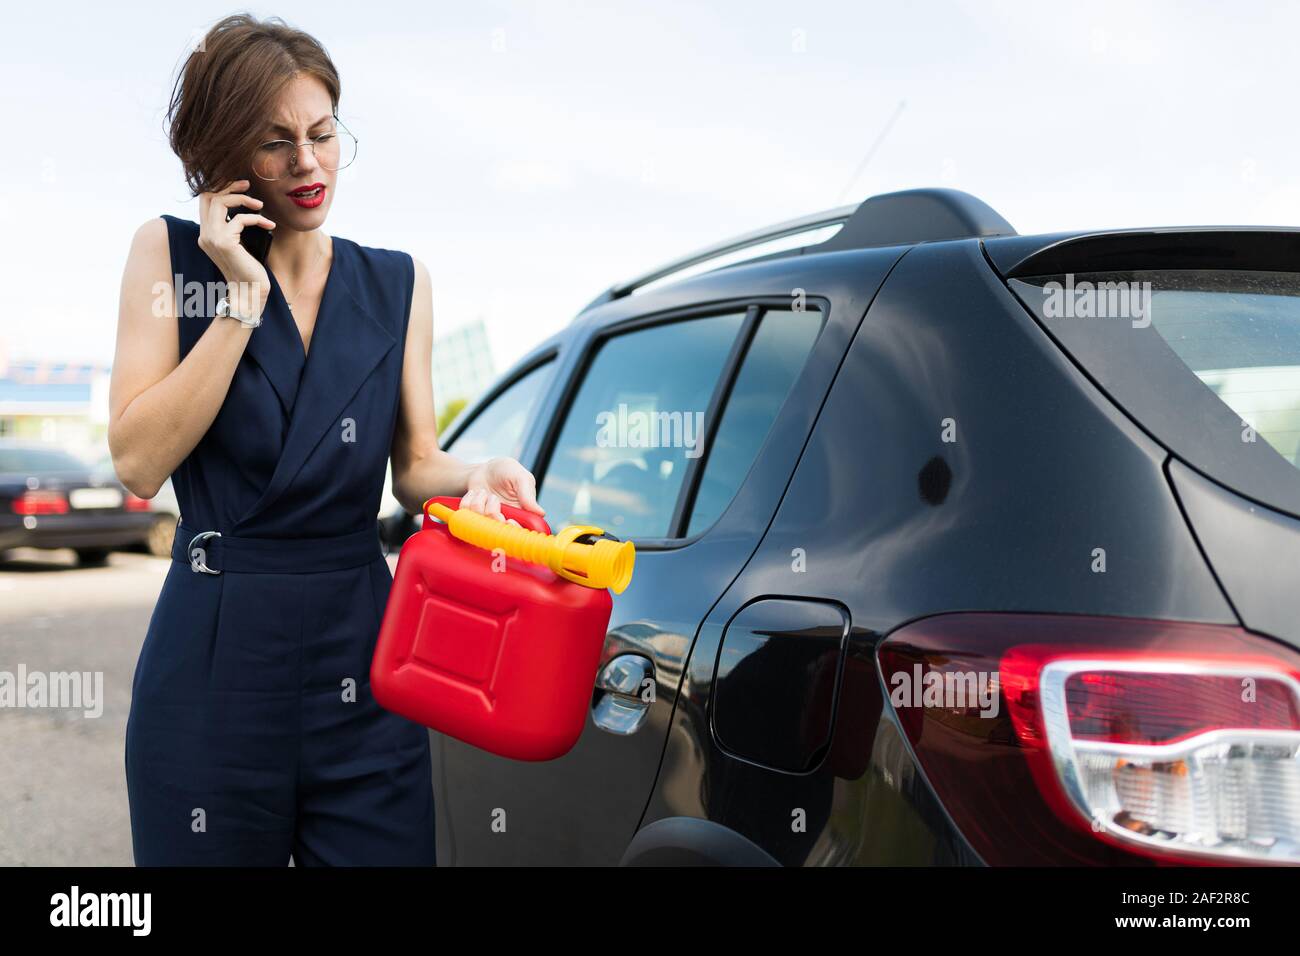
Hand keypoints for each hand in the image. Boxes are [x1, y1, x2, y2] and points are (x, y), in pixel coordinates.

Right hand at [197, 179, 274, 314]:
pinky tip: (270, 226)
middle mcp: (205, 234)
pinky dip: (257, 218)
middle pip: (209, 196)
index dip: (221, 188)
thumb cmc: (249, 268)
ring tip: (260, 205)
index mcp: (206, 234)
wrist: (250, 291)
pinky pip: (241, 219)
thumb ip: (234, 227)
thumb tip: (245, 205)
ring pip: (220, 202)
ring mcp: (212, 238)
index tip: (241, 186)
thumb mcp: (240, 243)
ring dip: (243, 199)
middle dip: (230, 186)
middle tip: (248, 184)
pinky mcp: (225, 242)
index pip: (205, 201)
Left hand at [461, 457, 544, 526]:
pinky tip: (475, 494)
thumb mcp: (520, 477)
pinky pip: (466, 515)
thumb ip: (528, 494)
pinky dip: (468, 501)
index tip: (509, 520)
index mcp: (522, 514)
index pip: (522, 534)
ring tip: (484, 492)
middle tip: (494, 498)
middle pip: (498, 532)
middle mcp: (505, 521)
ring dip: (479, 502)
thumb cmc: (506, 471)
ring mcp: (488, 520)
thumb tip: (540, 513)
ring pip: (479, 523)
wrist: (485, 469)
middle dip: (492, 513)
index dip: (514, 531)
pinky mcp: (473, 517)